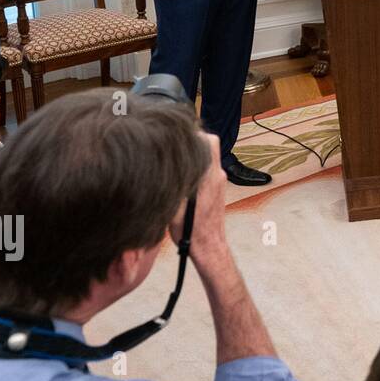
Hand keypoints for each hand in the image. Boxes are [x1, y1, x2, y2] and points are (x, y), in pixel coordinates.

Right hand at [170, 132, 230, 266]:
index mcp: (208, 176)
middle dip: (191, 140)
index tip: (175, 135)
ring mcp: (219, 181)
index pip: (208, 141)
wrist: (209, 247)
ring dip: (194, 154)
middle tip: (172, 145)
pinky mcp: (218, 188)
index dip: (192, 133)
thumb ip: (171, 184)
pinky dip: (196, 166)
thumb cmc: (191, 231)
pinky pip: (208, 168)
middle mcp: (217, 175)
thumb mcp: (173, 208)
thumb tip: (160, 165)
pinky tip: (182, 175)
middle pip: (209, 144)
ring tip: (175, 160)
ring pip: (208, 156)